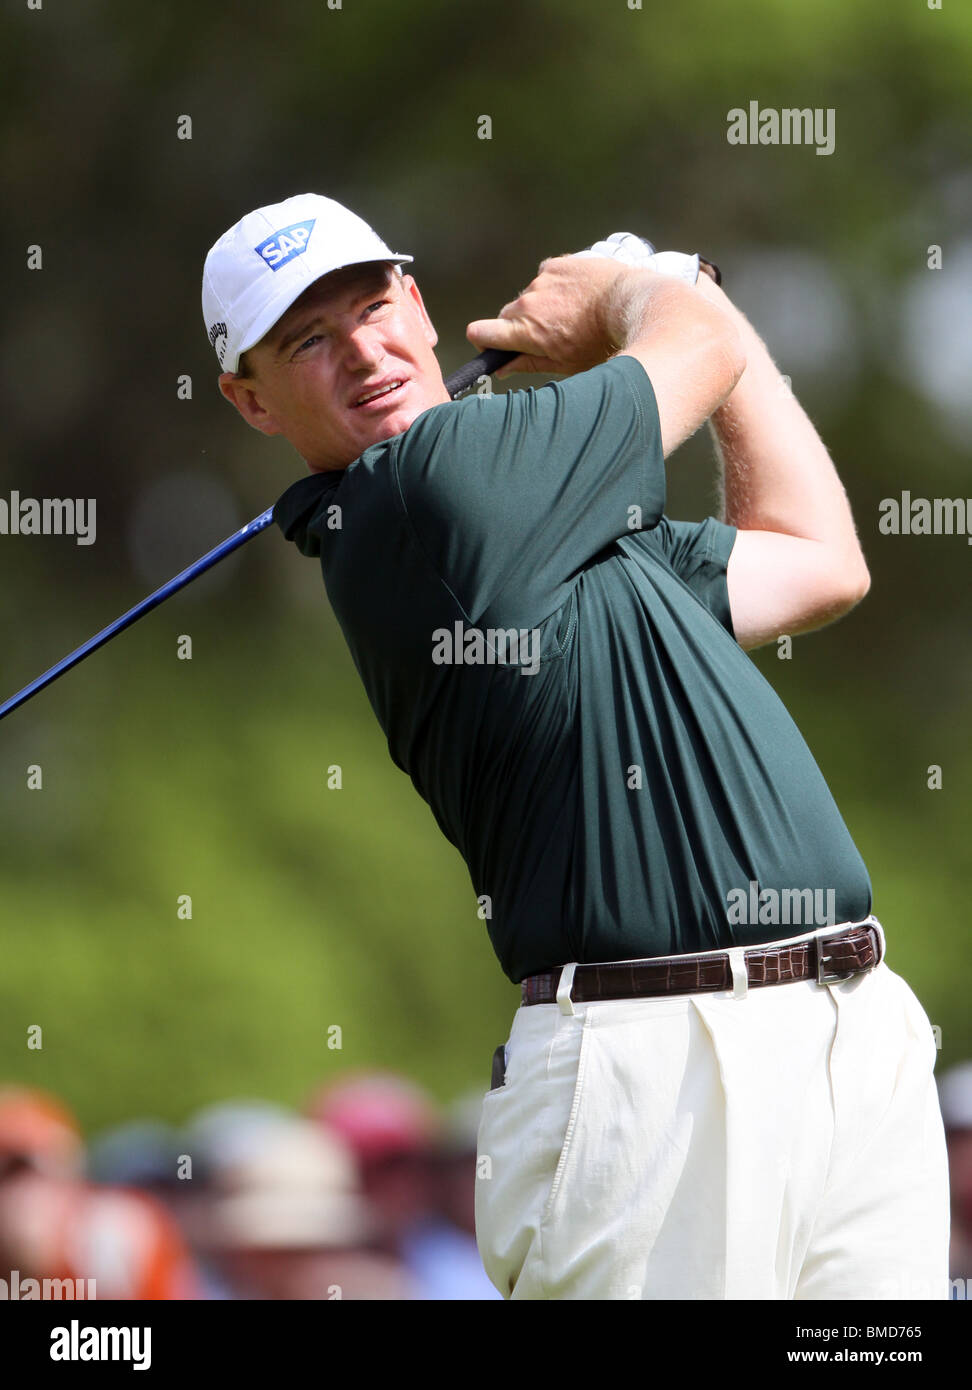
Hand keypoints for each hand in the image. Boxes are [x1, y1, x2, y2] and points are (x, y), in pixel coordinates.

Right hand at [466, 255, 638, 377]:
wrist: (630, 306)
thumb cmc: (600, 344)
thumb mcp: (564, 364)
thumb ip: (527, 364)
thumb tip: (501, 368)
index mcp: (525, 332)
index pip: (480, 332)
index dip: (484, 339)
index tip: (494, 345)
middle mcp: (527, 303)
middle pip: (507, 315)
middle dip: (521, 325)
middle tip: (550, 335)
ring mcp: (542, 281)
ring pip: (530, 296)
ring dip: (542, 305)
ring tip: (574, 314)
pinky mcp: (557, 264)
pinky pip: (547, 276)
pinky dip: (557, 286)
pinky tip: (579, 295)